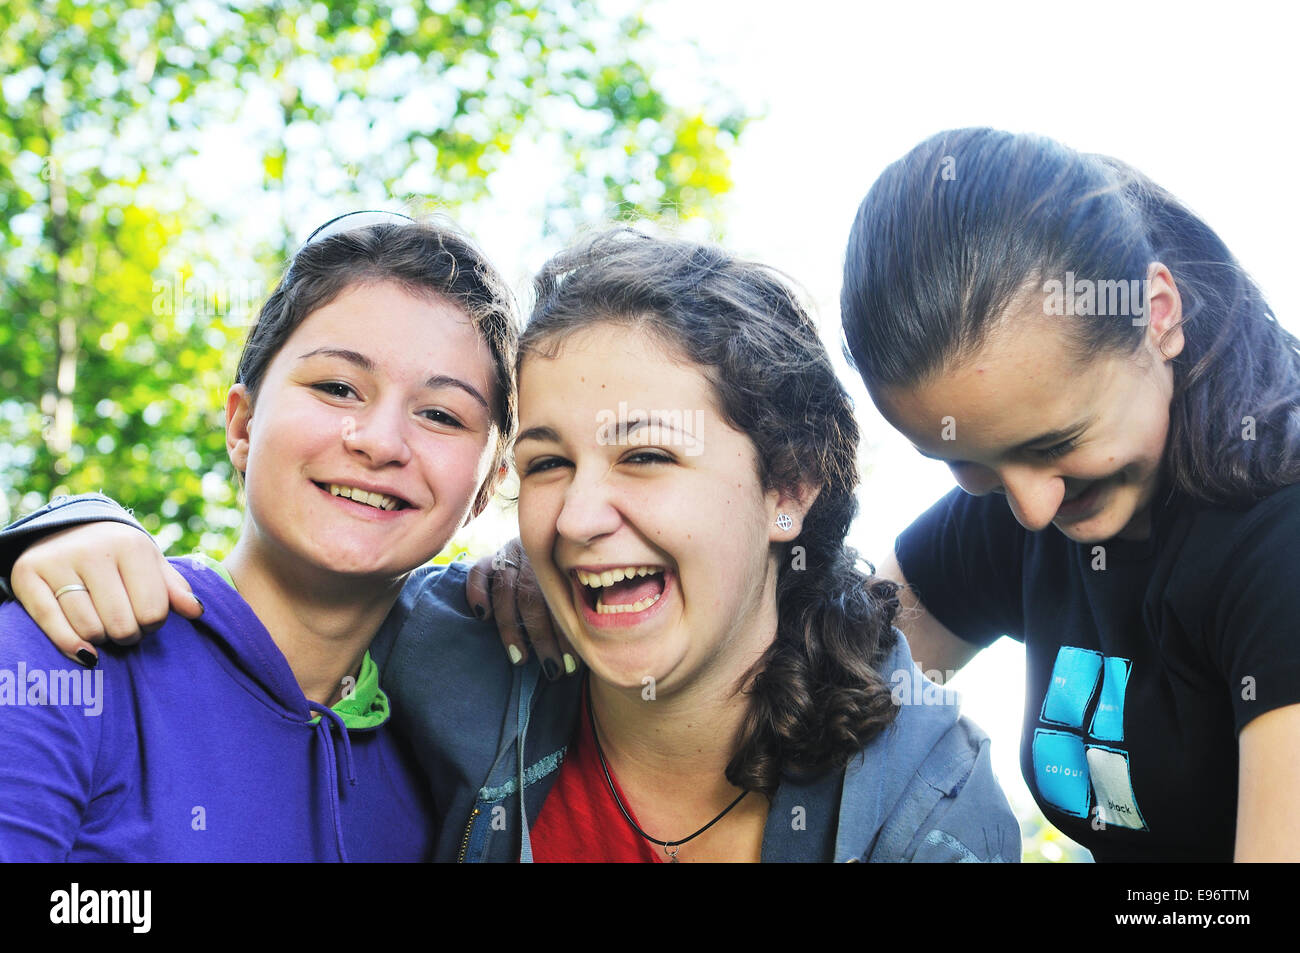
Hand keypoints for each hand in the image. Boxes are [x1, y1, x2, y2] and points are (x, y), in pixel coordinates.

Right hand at [9, 523, 203, 665]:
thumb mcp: (149, 564)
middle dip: (128, 635)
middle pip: (122, 624)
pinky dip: (71, 645)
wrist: (66, 529)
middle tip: (125, 628)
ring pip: (89, 628)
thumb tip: (197, 611)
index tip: (147, 620)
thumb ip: (174, 589)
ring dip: (101, 640)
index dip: (153, 625)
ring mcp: (58, 561)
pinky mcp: (27, 574)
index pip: (153, 611)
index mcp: (131, 546)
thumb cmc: (119, 555)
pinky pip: (51, 623)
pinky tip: (85, 651)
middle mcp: (93, 550)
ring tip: (104, 628)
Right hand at [465, 538, 578, 680]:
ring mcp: (511, 554)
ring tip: (520, 660)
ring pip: (507, 591)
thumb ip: (578, 604)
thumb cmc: (568, 574)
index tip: (572, 665)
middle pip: (535, 598)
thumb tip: (593, 644)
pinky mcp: (490, 556)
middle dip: (543, 638)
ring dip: (511, 628)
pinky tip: (483, 616)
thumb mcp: (577, 582)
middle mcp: (536, 557)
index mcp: (561, 562)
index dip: (567, 635)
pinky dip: (477, 592)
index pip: (562, 601)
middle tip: (552, 669)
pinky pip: (479, 572)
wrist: (547, 534)